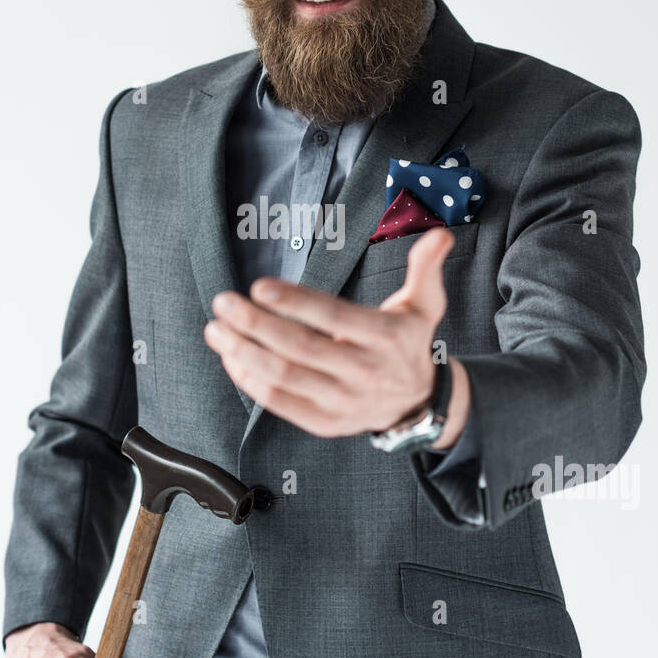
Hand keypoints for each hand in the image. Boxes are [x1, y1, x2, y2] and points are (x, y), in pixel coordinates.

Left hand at [204, 225, 458, 436]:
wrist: (417, 403)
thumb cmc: (409, 344)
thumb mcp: (425, 305)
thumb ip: (426, 268)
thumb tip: (441, 234)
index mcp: (385, 338)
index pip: (333, 317)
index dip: (295, 302)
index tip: (259, 286)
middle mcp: (363, 373)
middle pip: (300, 349)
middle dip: (255, 324)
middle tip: (224, 302)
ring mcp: (342, 402)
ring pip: (283, 378)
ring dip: (243, 353)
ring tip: (217, 329)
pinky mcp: (324, 422)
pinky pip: (279, 403)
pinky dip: (250, 381)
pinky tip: (231, 357)